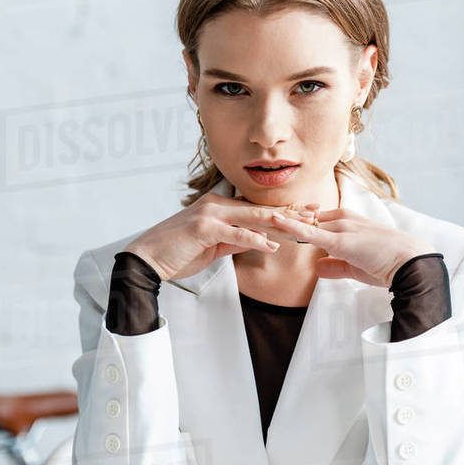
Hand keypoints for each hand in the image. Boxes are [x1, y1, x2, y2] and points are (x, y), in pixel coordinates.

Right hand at [123, 194, 310, 281]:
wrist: (147, 259)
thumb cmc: (178, 253)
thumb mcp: (212, 247)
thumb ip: (234, 240)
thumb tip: (257, 240)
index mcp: (219, 207)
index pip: (257, 208)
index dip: (283, 211)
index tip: (307, 212)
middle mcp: (216, 205)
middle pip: (260, 209)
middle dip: (290, 212)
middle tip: (316, 213)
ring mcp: (210, 214)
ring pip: (251, 217)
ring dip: (280, 222)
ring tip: (302, 226)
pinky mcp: (203, 227)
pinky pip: (235, 233)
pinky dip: (254, 239)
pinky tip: (271, 245)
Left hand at [270, 207, 437, 287]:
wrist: (409, 264)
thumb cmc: (388, 264)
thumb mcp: (356, 266)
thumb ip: (336, 266)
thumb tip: (318, 268)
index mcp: (347, 223)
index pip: (313, 220)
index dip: (292, 223)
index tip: (270, 222)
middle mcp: (342, 220)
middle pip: (304, 217)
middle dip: (281, 219)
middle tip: (255, 217)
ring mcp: (341, 227)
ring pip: (303, 222)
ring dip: (280, 221)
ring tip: (256, 218)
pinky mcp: (340, 240)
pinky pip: (309, 232)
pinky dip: (290, 226)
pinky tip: (273, 221)